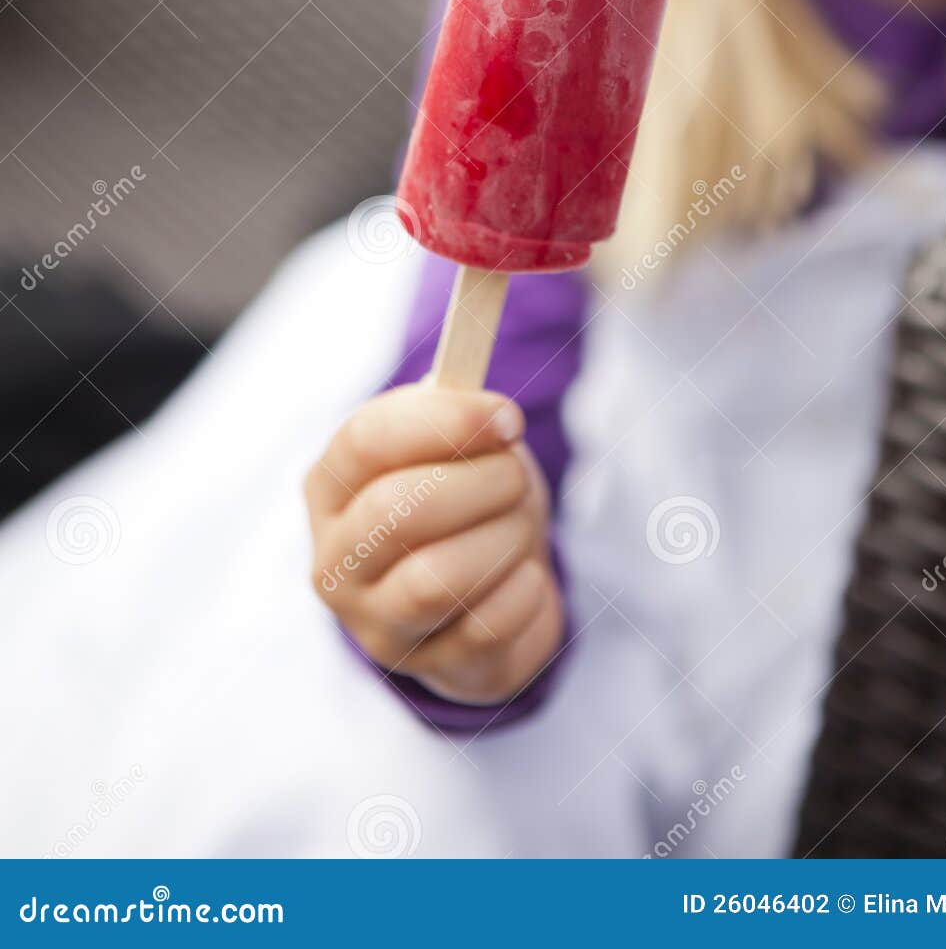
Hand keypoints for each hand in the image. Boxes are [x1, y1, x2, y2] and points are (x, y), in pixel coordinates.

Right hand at [304, 382, 563, 704]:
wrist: (479, 589)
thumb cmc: (460, 496)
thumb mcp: (449, 441)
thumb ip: (455, 404)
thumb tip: (480, 365)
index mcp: (330, 486)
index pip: (367, 440)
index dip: (444, 422)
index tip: (506, 417)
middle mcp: (335, 561)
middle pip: (400, 510)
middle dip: (482, 483)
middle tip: (516, 474)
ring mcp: (375, 625)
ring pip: (438, 578)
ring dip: (503, 537)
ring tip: (519, 522)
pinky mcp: (430, 670)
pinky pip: (488, 626)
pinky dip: (525, 588)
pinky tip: (523, 572)